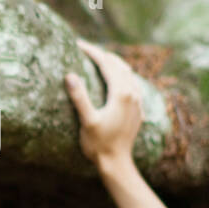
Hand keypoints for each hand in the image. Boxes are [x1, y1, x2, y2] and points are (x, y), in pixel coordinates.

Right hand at [64, 38, 143, 168]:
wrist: (117, 163)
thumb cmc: (99, 144)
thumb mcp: (87, 121)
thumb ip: (79, 97)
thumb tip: (70, 75)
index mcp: (120, 93)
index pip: (106, 63)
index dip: (92, 51)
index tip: (78, 44)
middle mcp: (132, 94)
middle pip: (119, 65)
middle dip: (102, 54)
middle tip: (86, 49)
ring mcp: (137, 102)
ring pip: (128, 73)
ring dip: (114, 64)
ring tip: (100, 59)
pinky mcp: (138, 110)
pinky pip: (133, 85)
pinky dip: (123, 76)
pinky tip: (117, 81)